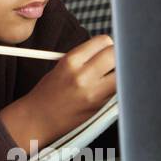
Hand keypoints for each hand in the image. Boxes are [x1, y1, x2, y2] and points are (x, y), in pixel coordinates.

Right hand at [0, 35, 115, 148]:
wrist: (39, 118)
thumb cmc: (48, 92)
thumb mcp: (61, 66)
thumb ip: (84, 57)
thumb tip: (108, 49)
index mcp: (71, 61)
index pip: (103, 41)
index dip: (107, 44)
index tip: (106, 47)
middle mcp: (83, 76)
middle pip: (116, 55)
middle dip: (116, 55)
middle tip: (111, 60)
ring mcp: (93, 93)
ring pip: (121, 74)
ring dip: (118, 72)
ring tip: (108, 75)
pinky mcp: (100, 106)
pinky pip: (116, 91)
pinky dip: (115, 87)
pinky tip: (105, 89)